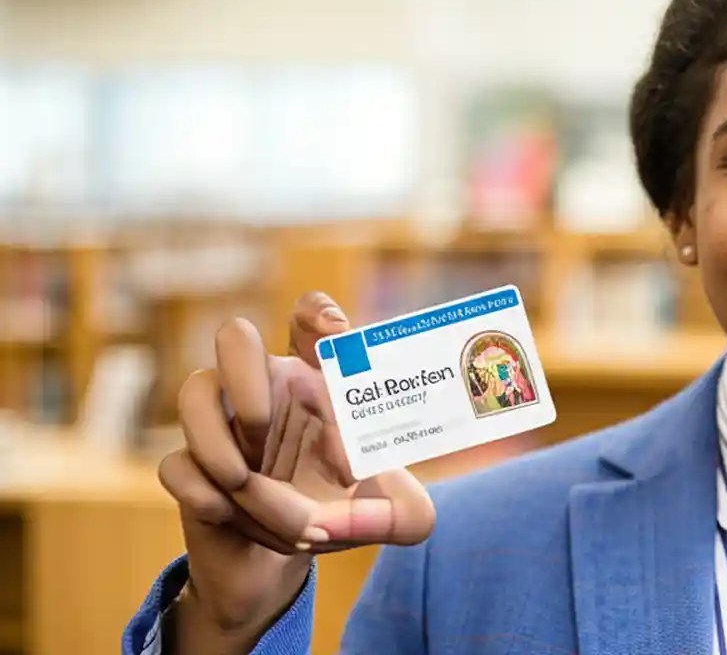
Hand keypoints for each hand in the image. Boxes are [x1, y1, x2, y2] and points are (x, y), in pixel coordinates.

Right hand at [157, 293, 435, 653]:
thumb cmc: (348, 513)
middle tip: (264, 428)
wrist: (291, 558)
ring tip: (247, 486)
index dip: (317, 315)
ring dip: (222, 447)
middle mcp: (264, 392)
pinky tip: (225, 513)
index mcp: (316, 384)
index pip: (308, 321)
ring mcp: (220, 426)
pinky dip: (200, 492)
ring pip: (195, 394)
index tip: (336, 334)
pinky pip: (175, 464)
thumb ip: (404, 516)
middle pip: (234, 336)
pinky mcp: (190, 469)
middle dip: (245, 376)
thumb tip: (373, 516)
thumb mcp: (397, 517)